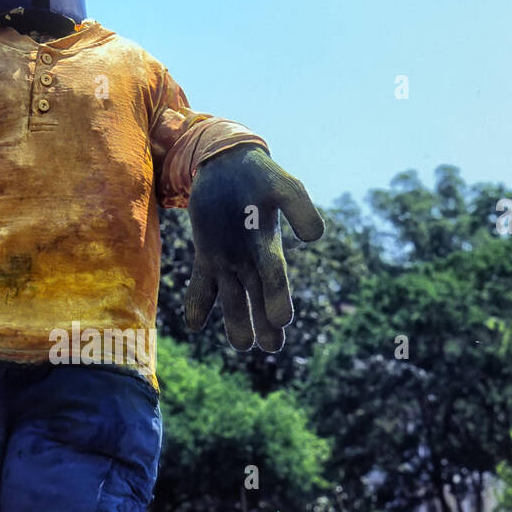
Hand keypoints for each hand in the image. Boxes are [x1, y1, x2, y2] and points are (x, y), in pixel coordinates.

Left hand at [185, 145, 323, 351]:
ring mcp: (228, 259)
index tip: (282, 321)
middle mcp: (251, 259)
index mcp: (270, 246)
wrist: (228, 165)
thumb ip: (300, 207)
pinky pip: (202, 284)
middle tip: (270, 347)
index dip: (278, 297)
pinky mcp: (206, 254)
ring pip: (232, 297)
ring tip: (242, 345)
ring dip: (236, 320)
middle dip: (264, 321)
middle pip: (258, 295)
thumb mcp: (284, 187)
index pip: (274, 277)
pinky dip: (199, 304)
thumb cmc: (260, 176)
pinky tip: (195, 324)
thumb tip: (316, 237)